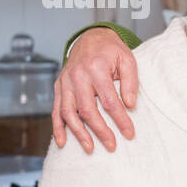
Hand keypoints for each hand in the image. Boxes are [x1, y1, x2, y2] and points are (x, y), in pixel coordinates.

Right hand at [52, 27, 137, 152]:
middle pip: (87, 110)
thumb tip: (130, 105)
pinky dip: (58, 127)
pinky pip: (56, 109)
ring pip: (68, 112)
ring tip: (89, 148)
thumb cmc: (111, 51)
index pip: (109, 101)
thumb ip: (130, 82)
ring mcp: (65, 82)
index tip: (129, 133)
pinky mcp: (59, 87)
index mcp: (96, 69)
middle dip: (100, 130)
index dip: (120, 119)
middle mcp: (77, 76)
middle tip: (112, 145)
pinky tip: (62, 142)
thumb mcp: (127, 60)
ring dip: (78, 133)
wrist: (90, 38)